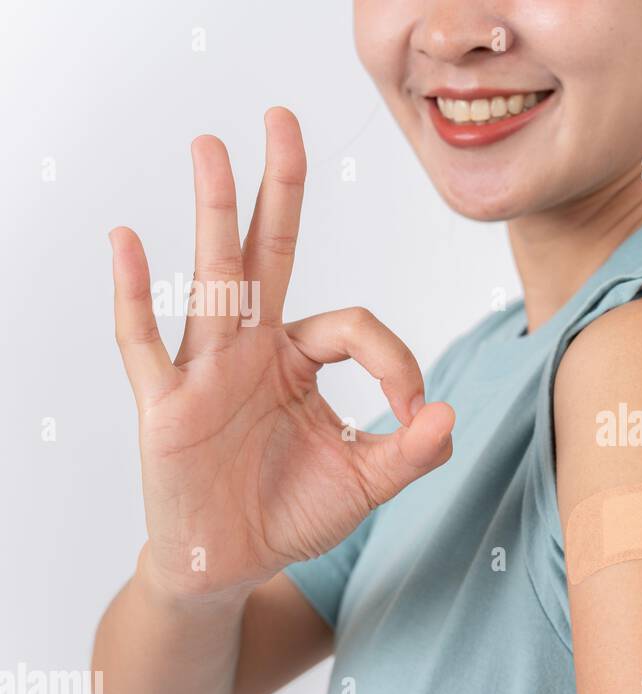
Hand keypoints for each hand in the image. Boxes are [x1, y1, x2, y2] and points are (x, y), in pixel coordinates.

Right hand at [110, 107, 453, 599]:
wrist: (230, 563)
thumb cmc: (291, 512)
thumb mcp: (365, 483)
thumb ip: (410, 452)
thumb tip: (448, 415)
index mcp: (299, 360)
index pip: (355, 327)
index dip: (395, 360)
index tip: (413, 411)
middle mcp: (253, 350)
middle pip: (269, 255)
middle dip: (279, 188)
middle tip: (283, 118)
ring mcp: (206, 371)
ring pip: (214, 281)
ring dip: (215, 213)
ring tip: (210, 146)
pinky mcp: (166, 404)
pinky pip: (145, 342)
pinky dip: (135, 295)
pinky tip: (128, 242)